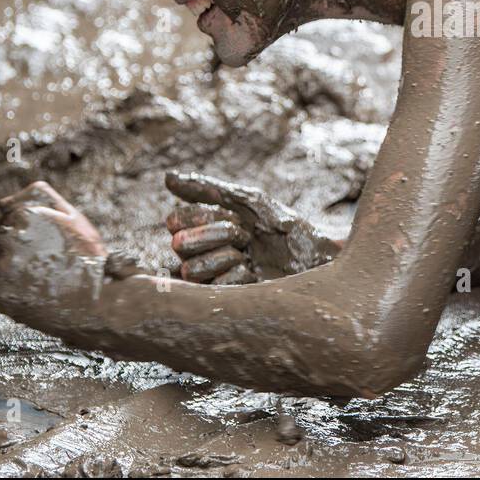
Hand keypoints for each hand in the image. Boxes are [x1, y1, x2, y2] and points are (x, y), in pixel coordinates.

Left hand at [0, 181, 108, 332]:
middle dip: (16, 250)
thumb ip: (39, 199)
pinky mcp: (1, 293)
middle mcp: (11, 238)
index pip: (8, 217)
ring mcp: (4, 267)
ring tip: (38, 277)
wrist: (100, 300)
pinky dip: (8, 288)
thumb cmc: (89, 258)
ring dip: (8, 270)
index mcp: (27, 214)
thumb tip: (2, 203)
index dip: (27, 231)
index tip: (47, 244)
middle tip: (46, 263)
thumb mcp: (73, 217)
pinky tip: (31, 290)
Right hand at [164, 172, 339, 283]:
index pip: (175, 220)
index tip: (232, 215)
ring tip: (248, 256)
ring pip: (192, 269)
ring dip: (228, 256)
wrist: (312, 255)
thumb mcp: (247, 201)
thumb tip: (167, 177)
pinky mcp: (222, 302)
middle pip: (180, 244)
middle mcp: (198, 255)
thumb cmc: (281, 226)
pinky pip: (216, 286)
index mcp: (200, 229)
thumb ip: (207, 190)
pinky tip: (254, 276)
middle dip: (218, 234)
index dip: (202, 216)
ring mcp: (208, 280)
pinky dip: (240, 276)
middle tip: (244, 235)